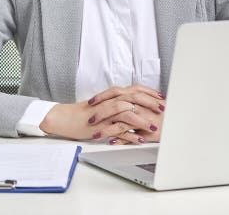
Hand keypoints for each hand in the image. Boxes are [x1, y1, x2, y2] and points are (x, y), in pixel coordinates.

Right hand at [39, 85, 165, 142]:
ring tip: (153, 127)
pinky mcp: (100, 125)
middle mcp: (110, 101)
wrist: (66, 118)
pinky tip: (138, 139)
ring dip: (142, 120)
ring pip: (127, 112)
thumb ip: (119, 104)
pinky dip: (129, 134)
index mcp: (113, 95)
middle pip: (134, 98)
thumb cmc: (86, 113)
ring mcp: (105, 113)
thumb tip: (134, 106)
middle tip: (162, 109)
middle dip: (150, 103)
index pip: (135, 89)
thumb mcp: (105, 105)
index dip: (149, 93)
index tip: (161, 97)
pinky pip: (117, 128)